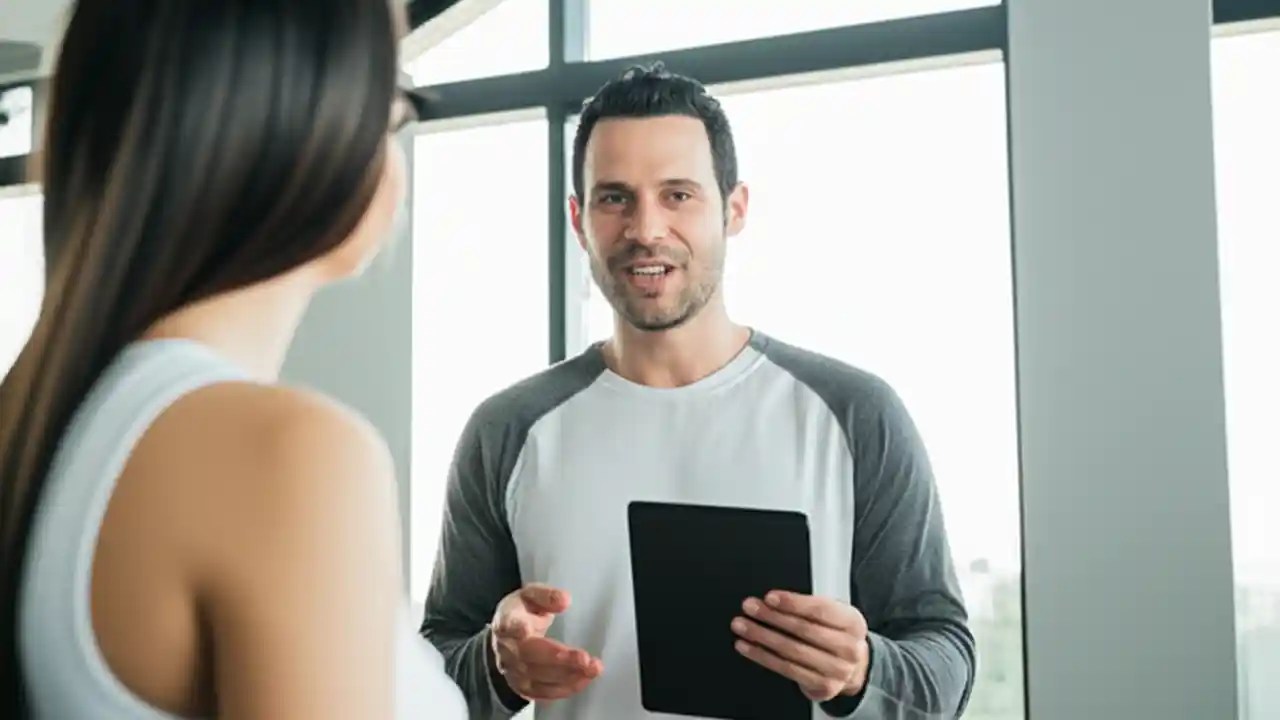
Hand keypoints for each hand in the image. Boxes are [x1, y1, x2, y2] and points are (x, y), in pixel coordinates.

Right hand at [490, 583, 603, 701]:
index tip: (525, 629)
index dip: (515, 627)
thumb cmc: (520, 613)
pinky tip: (583, 680)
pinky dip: (565, 688)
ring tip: (592, 669)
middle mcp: (507, 649)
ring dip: (567, 675)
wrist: (505, 638)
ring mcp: (513, 670)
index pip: (508, 624)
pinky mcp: (522, 687)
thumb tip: (564, 600)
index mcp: (507, 621)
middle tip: (584, 659)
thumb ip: (546, 596)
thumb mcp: (531, 595)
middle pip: (529, 656)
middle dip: (558, 659)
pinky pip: (543, 692)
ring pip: (538, 678)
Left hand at [730, 590, 869, 701]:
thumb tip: (772, 600)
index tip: (770, 597)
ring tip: (743, 626)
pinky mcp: (823, 686)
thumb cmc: (836, 634)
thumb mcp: (833, 614)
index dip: (793, 603)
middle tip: (750, 608)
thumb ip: (807, 606)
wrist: (853, 668)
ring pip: (792, 651)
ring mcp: (837, 670)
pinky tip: (748, 647)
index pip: (820, 610)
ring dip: (762, 637)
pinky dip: (762, 657)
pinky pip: (786, 669)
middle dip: (772, 617)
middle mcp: (849, 647)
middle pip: (804, 630)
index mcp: (852, 622)